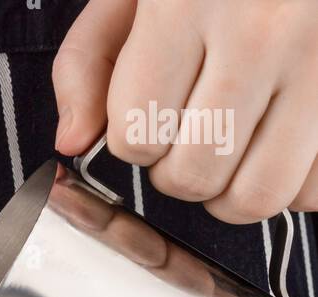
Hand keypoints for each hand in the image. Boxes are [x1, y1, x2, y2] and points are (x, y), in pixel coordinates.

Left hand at [53, 0, 317, 222]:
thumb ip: (90, 57)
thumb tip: (73, 141)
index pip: (137, 135)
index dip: (137, 138)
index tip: (155, 110)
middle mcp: (262, 30)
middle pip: (193, 176)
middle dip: (181, 171)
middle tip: (196, 131)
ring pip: (257, 195)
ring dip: (235, 190)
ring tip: (238, 148)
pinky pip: (316, 188)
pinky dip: (296, 185)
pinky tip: (284, 143)